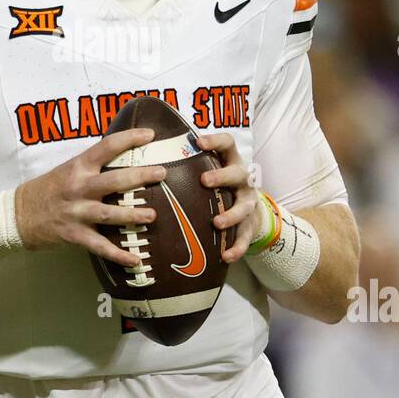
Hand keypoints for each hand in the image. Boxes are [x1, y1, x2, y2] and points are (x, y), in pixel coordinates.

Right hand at [15, 128, 165, 267]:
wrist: (19, 214)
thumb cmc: (49, 189)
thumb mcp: (68, 170)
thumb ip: (93, 166)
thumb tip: (127, 157)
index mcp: (78, 167)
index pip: (107, 147)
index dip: (129, 138)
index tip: (149, 135)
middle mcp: (79, 188)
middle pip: (114, 181)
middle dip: (140, 176)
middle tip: (162, 173)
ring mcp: (77, 212)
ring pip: (109, 214)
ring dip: (133, 215)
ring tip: (152, 215)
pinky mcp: (75, 235)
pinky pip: (100, 246)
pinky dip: (118, 255)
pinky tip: (136, 260)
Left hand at [196, 132, 265, 263]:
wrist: (249, 209)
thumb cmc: (218, 185)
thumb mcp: (209, 168)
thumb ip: (188, 163)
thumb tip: (149, 155)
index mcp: (230, 161)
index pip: (227, 144)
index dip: (215, 141)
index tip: (198, 141)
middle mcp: (242, 180)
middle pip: (238, 174)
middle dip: (222, 176)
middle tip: (204, 180)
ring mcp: (248, 203)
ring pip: (244, 207)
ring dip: (231, 214)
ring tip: (217, 223)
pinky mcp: (249, 226)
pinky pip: (245, 238)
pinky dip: (237, 248)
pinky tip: (225, 257)